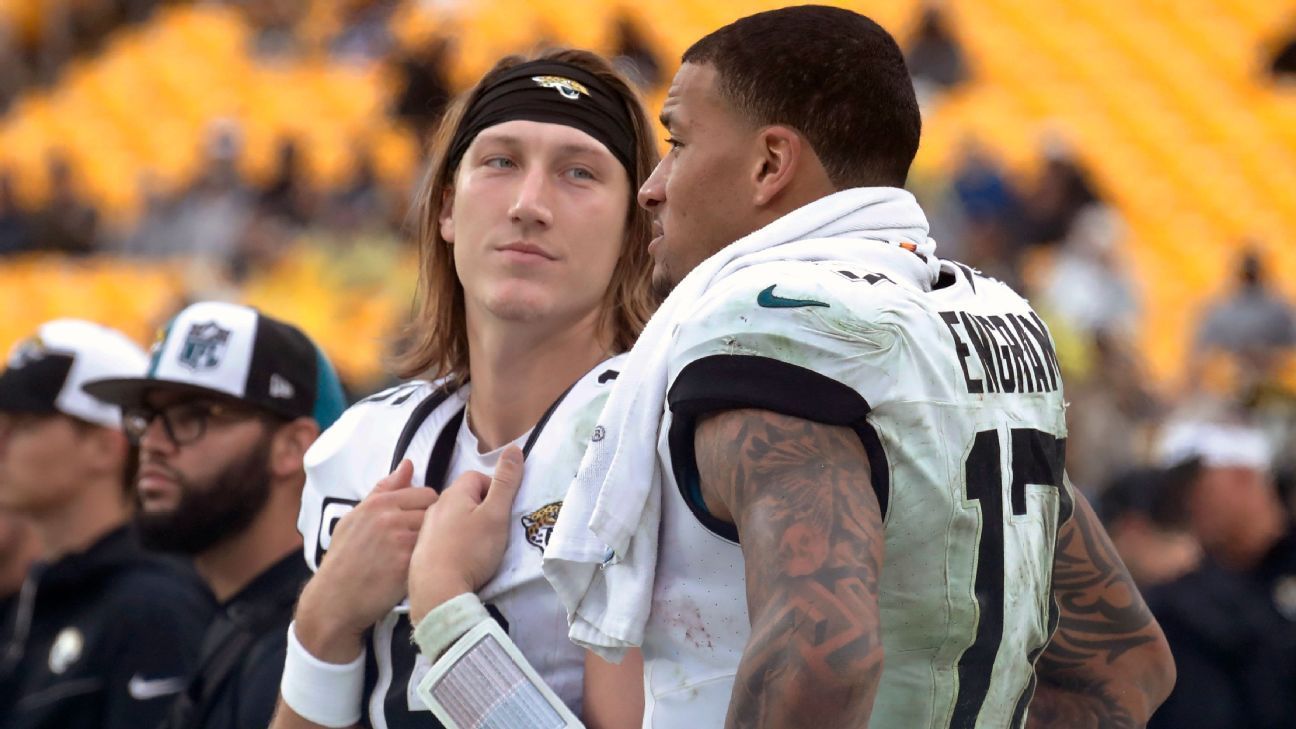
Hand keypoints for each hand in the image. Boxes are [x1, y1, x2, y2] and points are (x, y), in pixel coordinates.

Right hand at [295, 460, 436, 660]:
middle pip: (435, 511)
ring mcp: (399, 540)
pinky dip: (430, 560)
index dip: (427, 509)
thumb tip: (408, 464)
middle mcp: (389, 517)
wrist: (334, 599)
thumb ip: (384, 489)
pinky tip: (421, 569)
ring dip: (434, 542)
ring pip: (437, 532)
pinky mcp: (407, 563)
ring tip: (424, 555)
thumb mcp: (355, 518)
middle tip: (426, 540)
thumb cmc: (344, 559)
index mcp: (378, 503)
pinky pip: (432, 553)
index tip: (420, 524)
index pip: (425, 493)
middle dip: (435, 524)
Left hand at [408, 445, 523, 623]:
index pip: (477, 477)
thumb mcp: (496, 514)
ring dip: (466, 526)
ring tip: (478, 548)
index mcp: (454, 494)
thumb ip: (506, 482)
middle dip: (480, 509)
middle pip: (464, 497)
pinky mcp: (421, 551)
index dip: (494, 490)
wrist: (437, 591)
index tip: (501, 512)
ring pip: (452, 518)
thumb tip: (514, 447)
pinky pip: (441, 538)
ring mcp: (425, 530)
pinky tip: (460, 560)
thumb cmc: (471, 550)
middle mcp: (435, 507)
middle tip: (493, 531)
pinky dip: (453, 543)